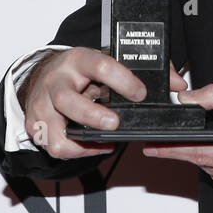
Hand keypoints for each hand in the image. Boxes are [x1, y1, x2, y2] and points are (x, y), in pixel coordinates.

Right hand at [20, 47, 187, 159]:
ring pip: (56, 130)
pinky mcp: (36, 126)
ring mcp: (42, 105)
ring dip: (82, 142)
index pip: (99, 65)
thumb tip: (177, 85)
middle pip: (67, 99)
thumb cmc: (81, 70)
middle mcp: (56, 81)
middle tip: (115, 124)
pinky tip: (93, 146)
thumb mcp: (108, 61)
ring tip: (106, 140)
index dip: (122, 80)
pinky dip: (76, 152)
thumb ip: (144, 70)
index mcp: (78, 60)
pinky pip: (55, 146)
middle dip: (92, 115)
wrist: (44, 75)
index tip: (140, 93)